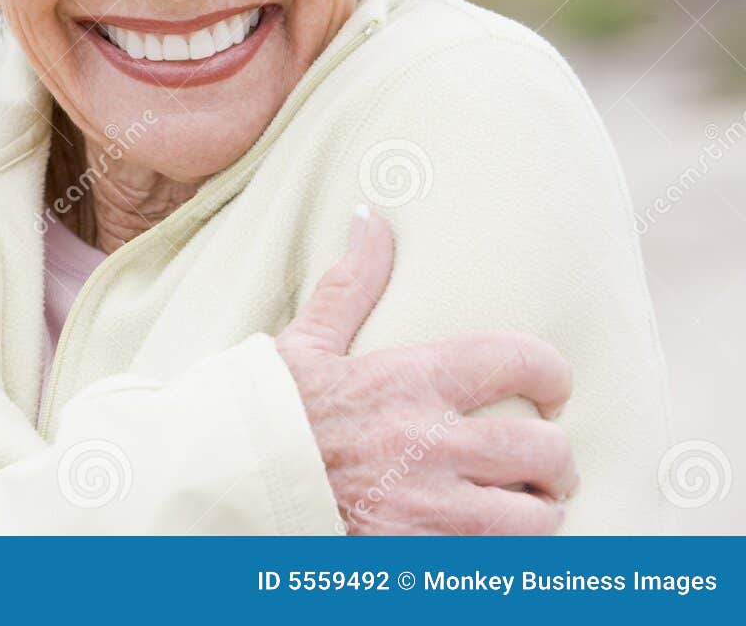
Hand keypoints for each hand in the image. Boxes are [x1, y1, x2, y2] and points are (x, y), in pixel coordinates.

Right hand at [276, 206, 578, 534]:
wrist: (226, 487)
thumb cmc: (266, 414)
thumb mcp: (306, 343)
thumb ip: (352, 284)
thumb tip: (371, 219)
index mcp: (409, 381)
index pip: (519, 360)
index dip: (553, 374)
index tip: (550, 389)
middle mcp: (429, 444)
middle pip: (544, 449)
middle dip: (556, 460)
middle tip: (545, 464)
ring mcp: (428, 509)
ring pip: (536, 519)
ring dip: (537, 514)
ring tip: (523, 508)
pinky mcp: (419, 557)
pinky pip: (497, 563)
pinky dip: (502, 556)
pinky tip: (485, 543)